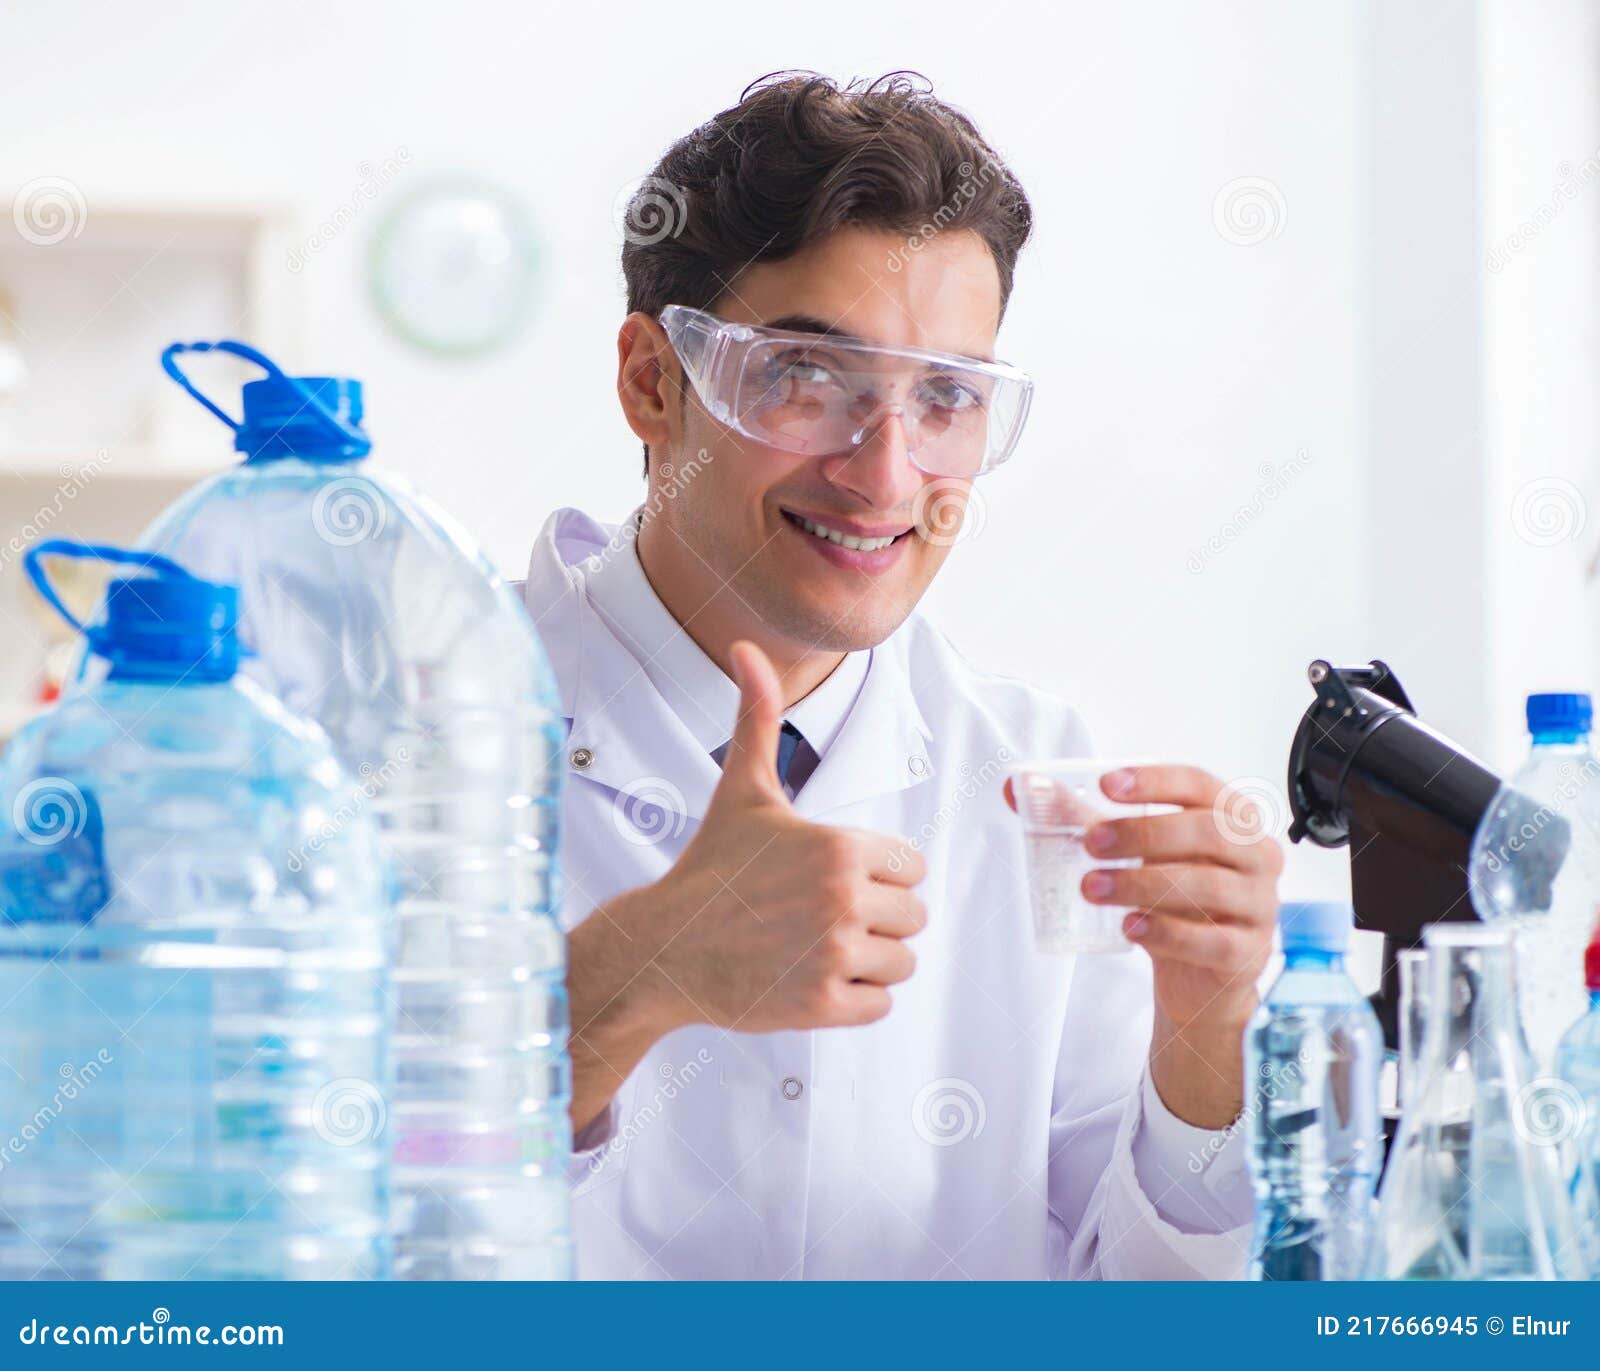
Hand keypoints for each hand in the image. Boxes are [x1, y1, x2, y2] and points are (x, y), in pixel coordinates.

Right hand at [635, 640, 926, 1031]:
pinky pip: (881, 1005)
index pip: (910, 868)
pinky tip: (809, 979)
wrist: (664, 947)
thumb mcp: (743, 790)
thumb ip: (758, 718)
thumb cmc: (710, 869)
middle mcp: (844, 900)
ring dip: (867, 961)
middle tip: (817, 918)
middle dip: (874, 920)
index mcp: (840, 848)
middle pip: (912, 917)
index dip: (876, 875)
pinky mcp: (823, 1006)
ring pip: (901, 963)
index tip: (827, 880)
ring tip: (814, 948)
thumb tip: (748, 649)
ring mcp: (834, 955)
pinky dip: (853, 1000)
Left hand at [1081, 765, 1280, 1125]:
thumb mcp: (1132, 853)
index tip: (1106, 784)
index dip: (1156, 780)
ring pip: (1207, 886)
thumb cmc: (1170, 896)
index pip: (1200, 784)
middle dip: (1143, 833)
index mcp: (1232, 817)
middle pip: (1207, 832)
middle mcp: (1256, 855)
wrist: (1199, 972)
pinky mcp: (1247, 952)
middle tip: (1089, 843)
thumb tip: (1017, 788)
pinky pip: (1211, 940)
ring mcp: (1258, 905)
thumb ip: (1082, 818)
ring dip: (1142, 883)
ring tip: (1091, 887)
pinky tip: (1129, 926)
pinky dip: (1167, 932)